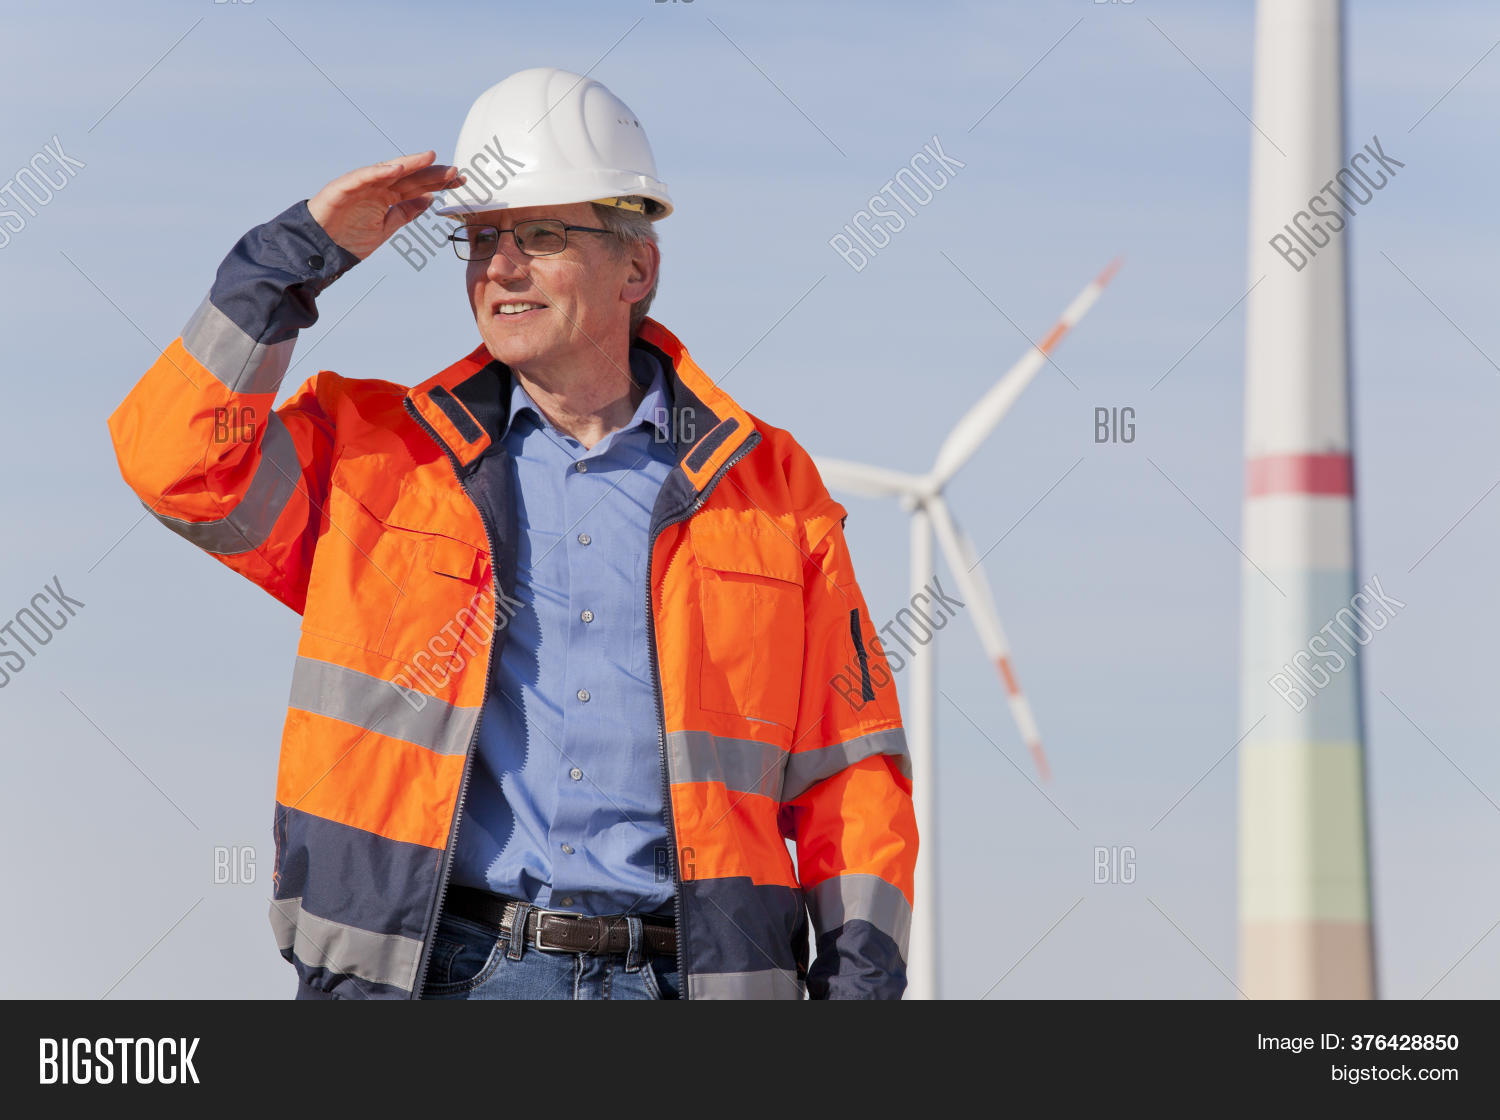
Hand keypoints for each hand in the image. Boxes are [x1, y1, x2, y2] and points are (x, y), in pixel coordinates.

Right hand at [306, 150, 465, 259]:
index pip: (418, 186)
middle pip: (409, 176)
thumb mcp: (386, 228)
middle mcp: (376, 186)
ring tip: (430, 158)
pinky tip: (397, 168)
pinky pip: (363, 176)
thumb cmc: (348, 238)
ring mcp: (361, 185)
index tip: (460, 181)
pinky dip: (379, 172)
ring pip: (388, 170)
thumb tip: (428, 199)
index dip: (439, 182)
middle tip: (455, 170)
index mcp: (387, 196)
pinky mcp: (343, 187)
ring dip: (409, 164)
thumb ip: (405, 213)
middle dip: (432, 172)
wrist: (319, 249)